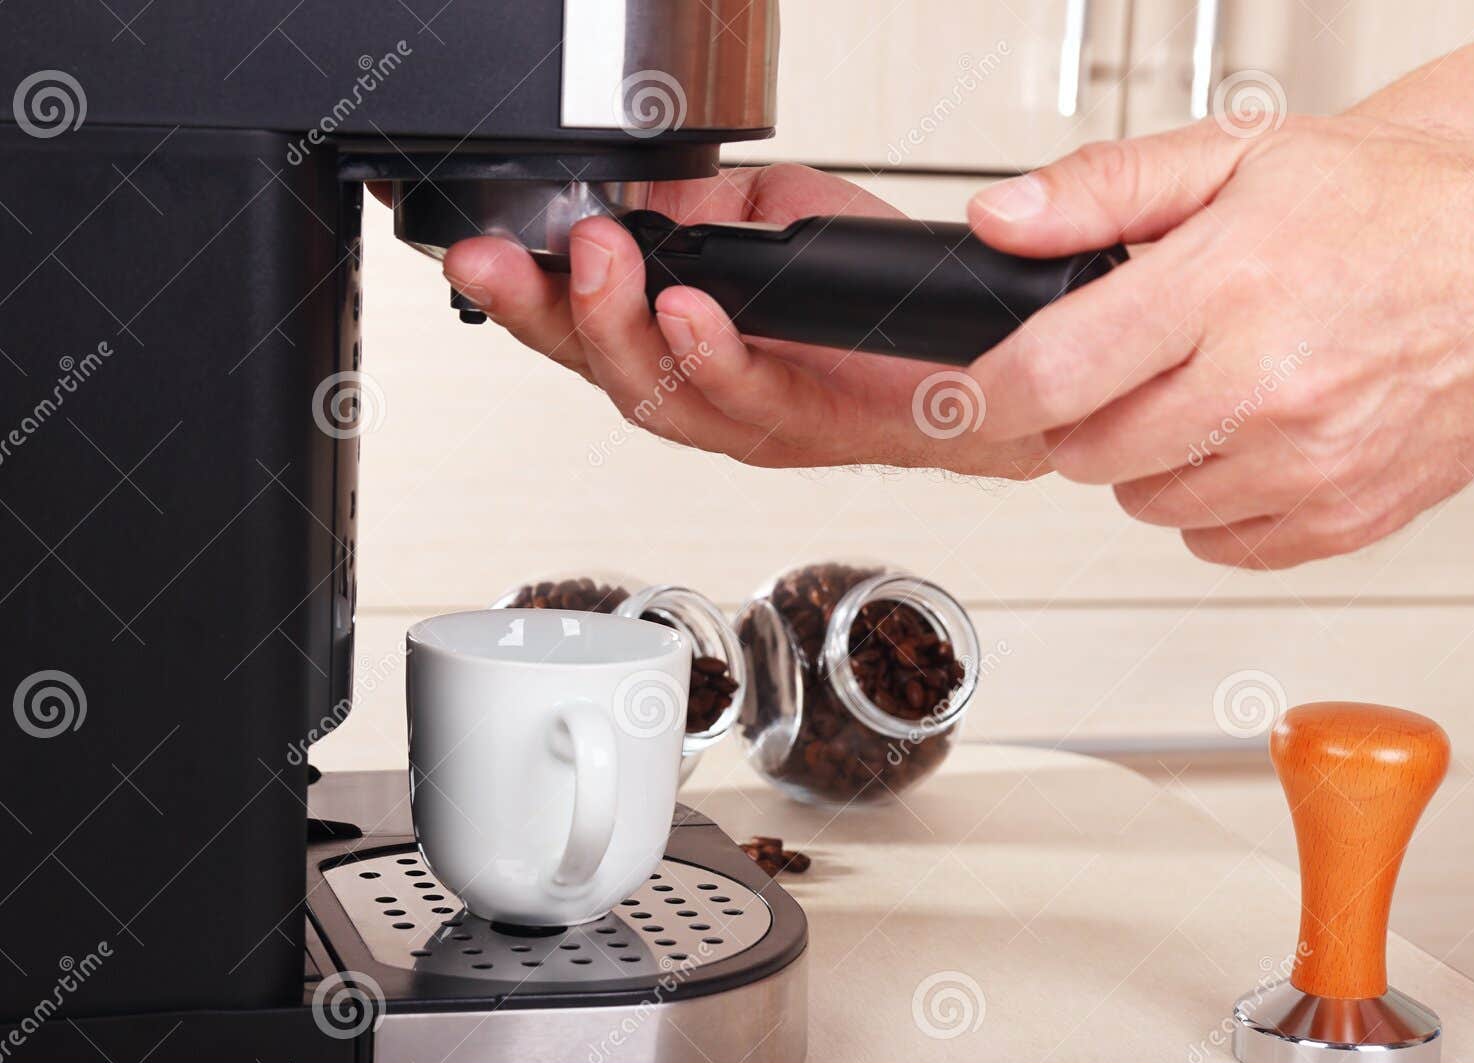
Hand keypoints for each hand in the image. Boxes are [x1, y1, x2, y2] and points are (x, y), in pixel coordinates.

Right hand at [439, 165, 1052, 476]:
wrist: (974, 367)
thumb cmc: (874, 310)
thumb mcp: (773, 224)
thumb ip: (702, 215)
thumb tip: (641, 199)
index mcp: (677, 343)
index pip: (576, 321)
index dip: (517, 289)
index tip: (474, 250)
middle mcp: (699, 391)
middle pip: (591, 364)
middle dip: (535, 309)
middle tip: (495, 260)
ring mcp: (746, 418)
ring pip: (650, 391)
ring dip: (613, 323)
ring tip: (596, 259)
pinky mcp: (804, 426)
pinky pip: (744, 395)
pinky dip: (708, 353)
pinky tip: (688, 308)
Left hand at [964, 109, 1473, 567]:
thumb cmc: (1396, 207)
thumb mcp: (1234, 159)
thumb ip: (1100, 192)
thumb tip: (1001, 221)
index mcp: (1232, 285)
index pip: (1055, 373)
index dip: (990, 389)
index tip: (974, 390)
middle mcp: (1270, 387)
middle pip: (1085, 452)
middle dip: (1076, 415)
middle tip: (1118, 368)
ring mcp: (1309, 465)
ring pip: (1143, 504)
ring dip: (1143, 460)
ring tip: (1199, 392)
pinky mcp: (1342, 519)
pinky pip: (1216, 544)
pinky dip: (1209, 503)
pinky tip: (1243, 440)